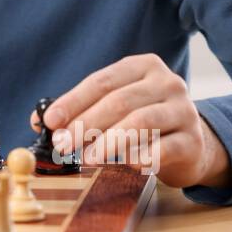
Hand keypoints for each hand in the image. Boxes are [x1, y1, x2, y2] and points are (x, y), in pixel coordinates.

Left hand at [31, 53, 230, 188]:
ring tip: (87, 158)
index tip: (51, 121)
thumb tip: (39, 121)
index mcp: (143, 67)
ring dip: (108, 142)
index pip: (101, 81)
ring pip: (140, 122)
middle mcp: (167, 82)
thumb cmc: (145, 123)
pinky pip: (163, 148)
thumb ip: (81, 110)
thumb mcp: (115, 109)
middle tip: (64, 145)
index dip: (73, 101)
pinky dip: (140, 157)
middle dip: (86, 125)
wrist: (193, 146)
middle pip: (118, 101)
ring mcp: (184, 110)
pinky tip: (125, 165)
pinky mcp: (192, 140)